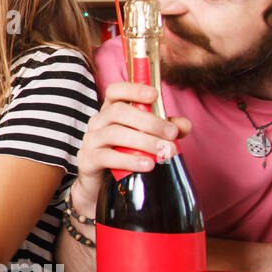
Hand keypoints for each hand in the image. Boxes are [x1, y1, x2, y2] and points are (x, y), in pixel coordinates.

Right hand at [70, 81, 192, 215]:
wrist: (100, 182)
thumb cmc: (124, 153)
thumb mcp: (146, 138)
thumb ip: (165, 129)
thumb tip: (184, 125)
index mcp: (111, 111)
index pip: (115, 91)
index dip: (133, 89)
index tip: (154, 95)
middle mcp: (98, 122)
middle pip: (118, 111)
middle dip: (148, 121)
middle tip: (171, 134)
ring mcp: (91, 140)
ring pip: (114, 133)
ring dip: (143, 141)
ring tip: (163, 151)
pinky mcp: (88, 159)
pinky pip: (107, 157)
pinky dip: (129, 161)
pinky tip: (147, 165)